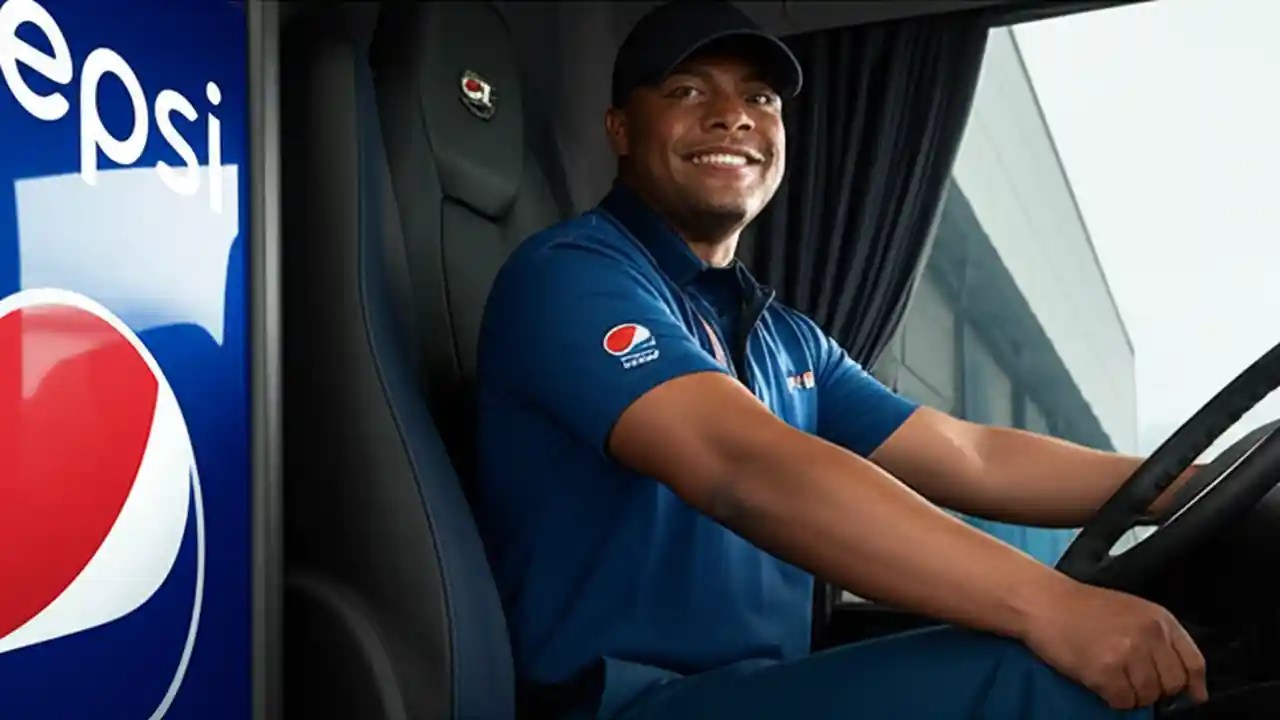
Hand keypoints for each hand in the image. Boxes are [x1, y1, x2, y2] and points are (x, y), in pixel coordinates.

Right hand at [1020, 579, 1207, 709]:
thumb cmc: (1081, 607)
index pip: (1193, 663)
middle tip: (1131, 680)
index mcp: (1159, 619)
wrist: (1043, 602)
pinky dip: (1112, 698)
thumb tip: (1191, 686)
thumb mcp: (1130, 612)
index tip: (1187, 696)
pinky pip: (1123, 701)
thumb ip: (1159, 640)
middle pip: (1172, 684)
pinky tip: (1098, 680)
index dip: (1191, 684)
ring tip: (1110, 676)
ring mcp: (1128, 653)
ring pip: (1147, 696)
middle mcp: (1149, 635)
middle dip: (1154, 689)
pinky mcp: (1105, 670)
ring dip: (1130, 694)